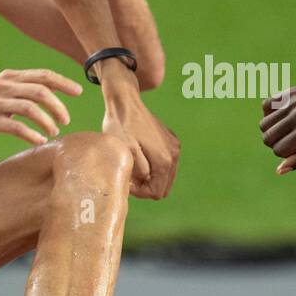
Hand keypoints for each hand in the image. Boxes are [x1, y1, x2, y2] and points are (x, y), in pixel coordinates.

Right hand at [0, 68, 82, 145]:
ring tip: (54, 131)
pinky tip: (40, 140)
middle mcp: (3, 86)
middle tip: (66, 120)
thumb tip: (52, 94)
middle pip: (40, 91)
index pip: (43, 75)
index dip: (63, 83)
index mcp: (9, 77)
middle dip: (58, 106)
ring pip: (31, 108)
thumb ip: (23, 91)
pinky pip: (16, 126)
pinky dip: (32, 134)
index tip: (79, 92)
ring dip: (47, 121)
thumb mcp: (2, 92)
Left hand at [100, 79, 179, 198]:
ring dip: (150, 177)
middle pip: (163, 187)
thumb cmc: (120, 127)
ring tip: (133, 168)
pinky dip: (154, 166)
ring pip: (165, 176)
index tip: (127, 182)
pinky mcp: (171, 140)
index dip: (140, 192)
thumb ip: (138, 171)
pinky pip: (165, 164)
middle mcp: (174, 155)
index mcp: (164, 160)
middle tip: (129, 177)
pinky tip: (140, 158)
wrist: (125, 103)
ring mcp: (175, 147)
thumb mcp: (125, 152)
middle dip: (146, 186)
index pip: (156, 192)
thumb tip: (146, 181)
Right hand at [261, 86, 295, 173]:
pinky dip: (269, 112)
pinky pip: (265, 105)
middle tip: (287, 139)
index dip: (286, 153)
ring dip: (271, 129)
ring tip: (285, 128)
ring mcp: (295, 101)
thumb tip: (278, 170)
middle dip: (275, 142)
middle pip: (267, 138)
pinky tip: (282, 115)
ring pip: (263, 124)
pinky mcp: (290, 92)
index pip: (279, 151)